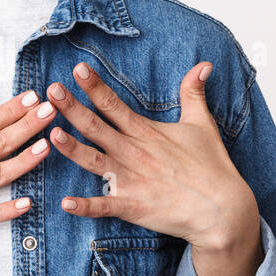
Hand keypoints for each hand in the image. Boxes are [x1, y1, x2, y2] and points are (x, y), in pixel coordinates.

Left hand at [44, 60, 259, 253]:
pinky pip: (104, 206)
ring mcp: (132, 180)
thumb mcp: (203, 124)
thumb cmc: (213, 168)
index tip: (76, 69)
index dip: (94, 86)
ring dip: (72, 149)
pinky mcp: (133, 206)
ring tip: (52, 135)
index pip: (114, 104)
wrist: (224, 210)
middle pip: (96, 127)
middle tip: (50, 91)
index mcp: (146, 133)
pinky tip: (64, 203)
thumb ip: (194, 94)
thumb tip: (203, 65)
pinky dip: (85, 206)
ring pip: (94, 162)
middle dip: (72, 108)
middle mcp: (134, 153)